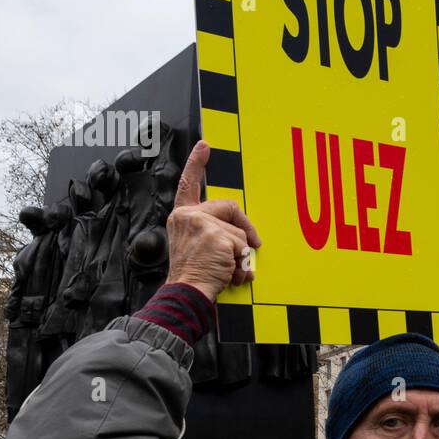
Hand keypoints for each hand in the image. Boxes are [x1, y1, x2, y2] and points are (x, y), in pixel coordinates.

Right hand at [166, 141, 261, 300]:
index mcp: (182, 217)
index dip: (196, 164)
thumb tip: (249, 243)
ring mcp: (200, 224)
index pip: (188, 185)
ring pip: (239, 233)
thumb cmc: (194, 275)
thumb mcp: (200, 247)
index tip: (205, 145)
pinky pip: (243, 246)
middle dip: (246, 229)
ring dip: (241, 256)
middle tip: (255, 244)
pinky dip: (242, 264)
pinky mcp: (214, 234)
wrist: (186, 293)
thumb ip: (215, 234)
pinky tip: (230, 274)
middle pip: (230, 208)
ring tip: (228, 270)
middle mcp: (188, 216)